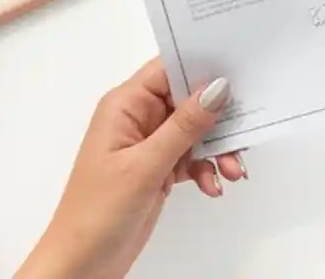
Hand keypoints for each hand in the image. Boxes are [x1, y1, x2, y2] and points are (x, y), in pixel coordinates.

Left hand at [17, 59, 244, 278]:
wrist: (82, 264)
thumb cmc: (97, 211)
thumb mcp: (145, 165)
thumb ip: (184, 125)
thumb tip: (217, 87)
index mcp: (125, 106)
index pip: (168, 68)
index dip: (201, 65)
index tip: (238, 71)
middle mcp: (138, 118)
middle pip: (190, 100)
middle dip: (219, 119)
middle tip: (242, 135)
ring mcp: (149, 144)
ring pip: (197, 130)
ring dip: (218, 149)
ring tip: (232, 172)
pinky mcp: (159, 168)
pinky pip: (193, 156)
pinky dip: (207, 168)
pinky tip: (213, 186)